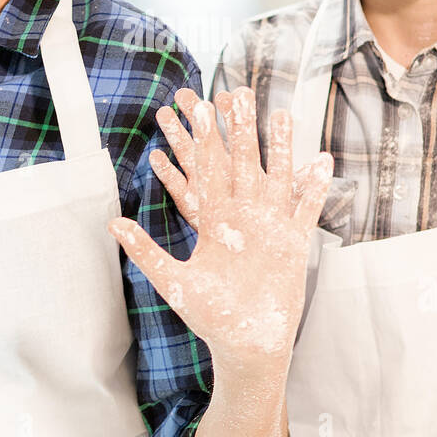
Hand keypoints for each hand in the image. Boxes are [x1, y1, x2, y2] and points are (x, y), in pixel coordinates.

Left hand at [109, 86, 332, 374]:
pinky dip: (314, 187)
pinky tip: (322, 159)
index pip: (208, 172)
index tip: (200, 107)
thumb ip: (146, 251)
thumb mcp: (173, 282)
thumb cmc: (209, 316)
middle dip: (241, 130)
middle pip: (243, 164)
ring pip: (277, 178)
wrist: (246, 344)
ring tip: (282, 114)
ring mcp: (271, 228)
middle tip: (240, 92)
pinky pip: (306, 210)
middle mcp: (243, 218)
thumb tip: (113, 222)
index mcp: (214, 222)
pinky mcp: (294, 244)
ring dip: (280, 148)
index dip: (204, 140)